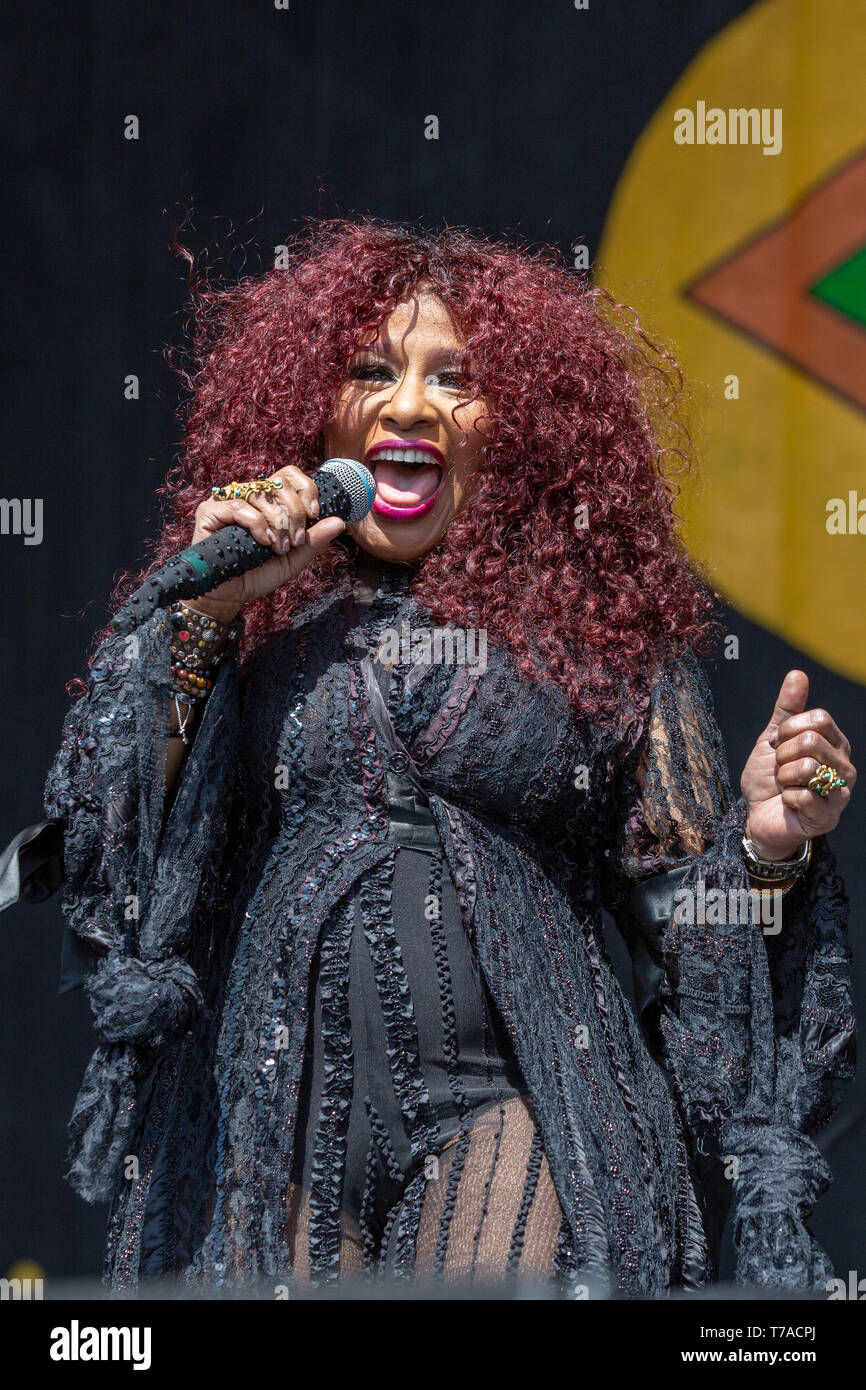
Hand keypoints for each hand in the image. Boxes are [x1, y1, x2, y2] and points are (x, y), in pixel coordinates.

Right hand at [182, 465, 346, 623]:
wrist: (230, 595)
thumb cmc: (259, 574)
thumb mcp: (294, 559)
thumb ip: (314, 540)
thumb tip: (340, 521)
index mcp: (268, 501)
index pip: (289, 475)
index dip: (306, 489)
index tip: (314, 513)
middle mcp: (248, 496)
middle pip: (279, 483)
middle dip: (294, 513)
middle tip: (295, 541)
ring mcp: (228, 501)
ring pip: (261, 495)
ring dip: (277, 523)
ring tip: (278, 547)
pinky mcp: (210, 511)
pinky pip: (239, 506)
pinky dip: (257, 524)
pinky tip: (263, 542)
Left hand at [740, 670, 855, 860]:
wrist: (757, 816)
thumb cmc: (768, 778)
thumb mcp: (772, 739)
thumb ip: (786, 709)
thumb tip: (798, 674)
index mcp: (835, 744)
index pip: (818, 719)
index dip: (789, 729)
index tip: (779, 744)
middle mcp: (844, 766)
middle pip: (812, 741)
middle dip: (783, 754)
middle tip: (781, 768)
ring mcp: (840, 793)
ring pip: (807, 767)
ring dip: (783, 777)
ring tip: (785, 786)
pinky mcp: (828, 817)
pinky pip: (802, 795)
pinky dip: (786, 797)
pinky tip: (789, 802)